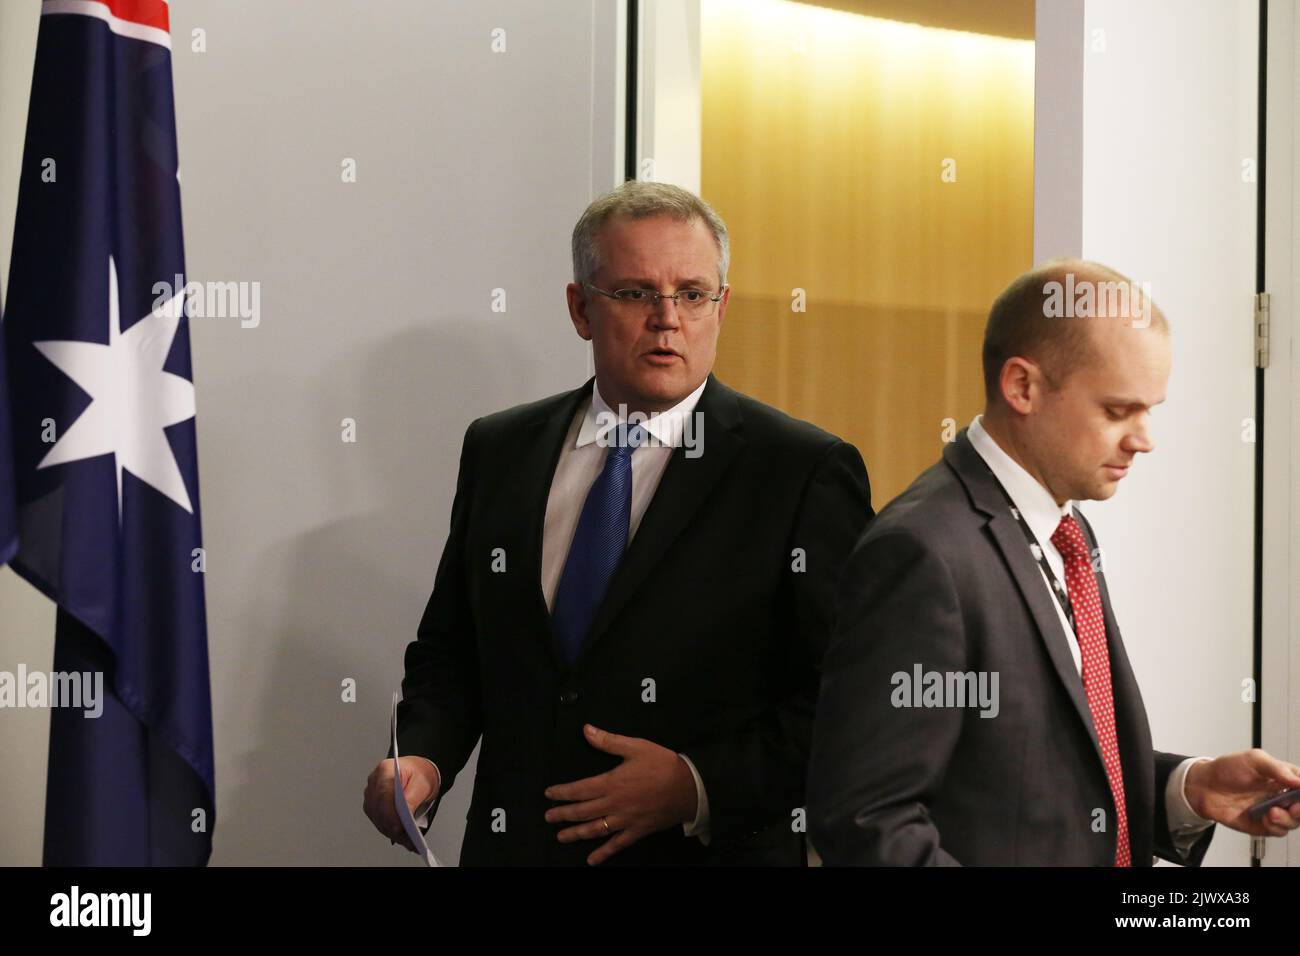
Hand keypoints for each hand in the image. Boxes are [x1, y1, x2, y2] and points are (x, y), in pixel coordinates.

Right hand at [363, 756, 439, 852]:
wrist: (418, 771)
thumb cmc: (420, 773)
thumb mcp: (422, 783)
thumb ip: (412, 798)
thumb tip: (405, 817)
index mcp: (385, 770)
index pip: (383, 795)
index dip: (390, 814)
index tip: (399, 828)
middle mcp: (374, 782)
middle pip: (378, 809)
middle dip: (393, 827)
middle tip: (408, 840)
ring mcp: (371, 793)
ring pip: (377, 818)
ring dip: (391, 832)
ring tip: (407, 842)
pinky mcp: (372, 804)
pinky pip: (378, 820)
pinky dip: (389, 829)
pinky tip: (401, 837)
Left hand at [543, 724, 698, 864]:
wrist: (689, 788)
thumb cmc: (663, 764)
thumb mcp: (636, 746)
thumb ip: (609, 741)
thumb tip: (586, 730)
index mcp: (612, 783)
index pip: (580, 789)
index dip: (562, 793)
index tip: (549, 794)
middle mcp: (615, 804)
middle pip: (583, 811)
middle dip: (563, 814)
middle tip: (548, 817)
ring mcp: (625, 820)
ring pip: (595, 830)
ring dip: (576, 834)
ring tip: (561, 837)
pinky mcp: (637, 831)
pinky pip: (617, 845)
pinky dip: (603, 854)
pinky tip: (592, 860)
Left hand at [1184, 749, 1299, 836]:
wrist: (1204, 785)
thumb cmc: (1227, 769)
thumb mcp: (1253, 760)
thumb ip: (1277, 769)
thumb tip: (1299, 781)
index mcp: (1283, 778)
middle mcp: (1281, 796)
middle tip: (1294, 807)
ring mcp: (1272, 811)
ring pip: (1293, 822)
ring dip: (1288, 819)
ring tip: (1273, 812)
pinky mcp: (1262, 824)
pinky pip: (1277, 831)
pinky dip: (1275, 826)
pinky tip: (1265, 818)